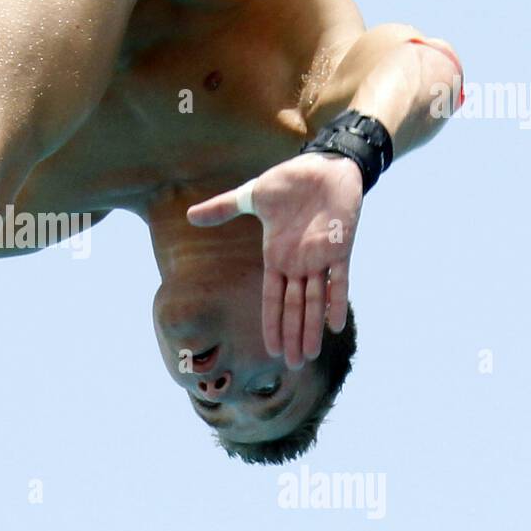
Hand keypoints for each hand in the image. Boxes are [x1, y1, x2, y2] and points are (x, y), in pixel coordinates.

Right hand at [187, 153, 362, 367]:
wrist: (324, 164)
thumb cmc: (289, 180)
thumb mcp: (251, 195)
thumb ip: (223, 208)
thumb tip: (190, 215)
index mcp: (276, 255)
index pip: (272, 298)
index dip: (271, 323)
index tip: (270, 349)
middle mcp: (298, 263)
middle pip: (293, 307)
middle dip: (292, 335)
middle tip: (291, 366)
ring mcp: (320, 257)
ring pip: (313, 301)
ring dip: (311, 328)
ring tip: (309, 355)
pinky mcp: (341, 247)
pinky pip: (340, 280)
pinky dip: (337, 301)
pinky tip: (335, 325)